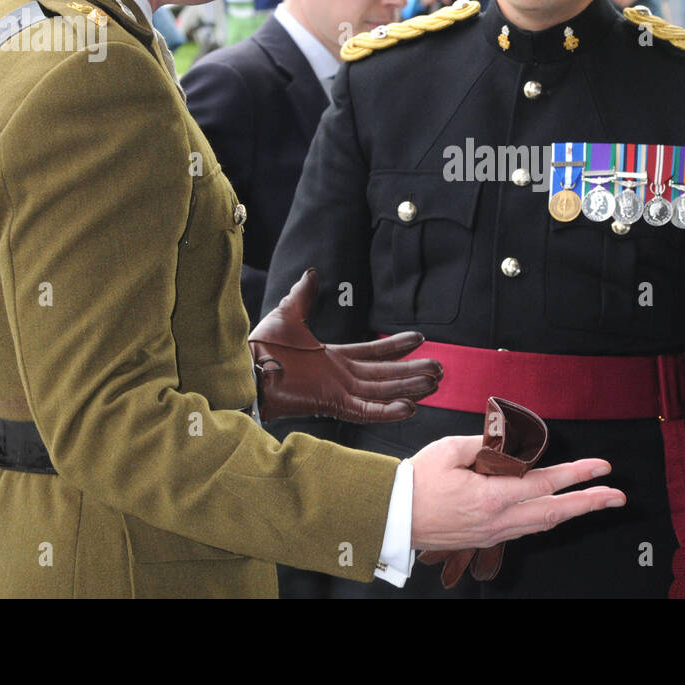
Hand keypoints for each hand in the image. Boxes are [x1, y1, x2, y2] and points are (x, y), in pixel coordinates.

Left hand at [249, 269, 441, 422]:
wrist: (245, 367)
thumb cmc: (262, 346)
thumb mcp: (288, 314)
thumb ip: (304, 296)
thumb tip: (312, 274)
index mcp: (333, 358)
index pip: (373, 353)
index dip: (396, 347)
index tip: (419, 338)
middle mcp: (340, 377)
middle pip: (386, 375)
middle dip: (412, 371)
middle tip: (439, 368)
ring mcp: (338, 393)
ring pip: (383, 392)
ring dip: (408, 387)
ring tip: (434, 383)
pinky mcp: (332, 405)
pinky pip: (367, 410)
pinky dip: (387, 410)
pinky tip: (409, 406)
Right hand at [408, 435, 624, 551]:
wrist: (391, 517)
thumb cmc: (415, 482)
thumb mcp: (449, 450)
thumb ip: (486, 444)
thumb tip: (513, 442)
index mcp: (490, 497)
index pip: (544, 484)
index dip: (577, 475)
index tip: (601, 467)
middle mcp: (497, 520)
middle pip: (554, 512)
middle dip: (590, 503)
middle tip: (617, 496)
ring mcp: (493, 533)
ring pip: (542, 524)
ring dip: (572, 512)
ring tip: (595, 502)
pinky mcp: (485, 538)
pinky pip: (525, 529)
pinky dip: (546, 518)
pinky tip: (556, 511)